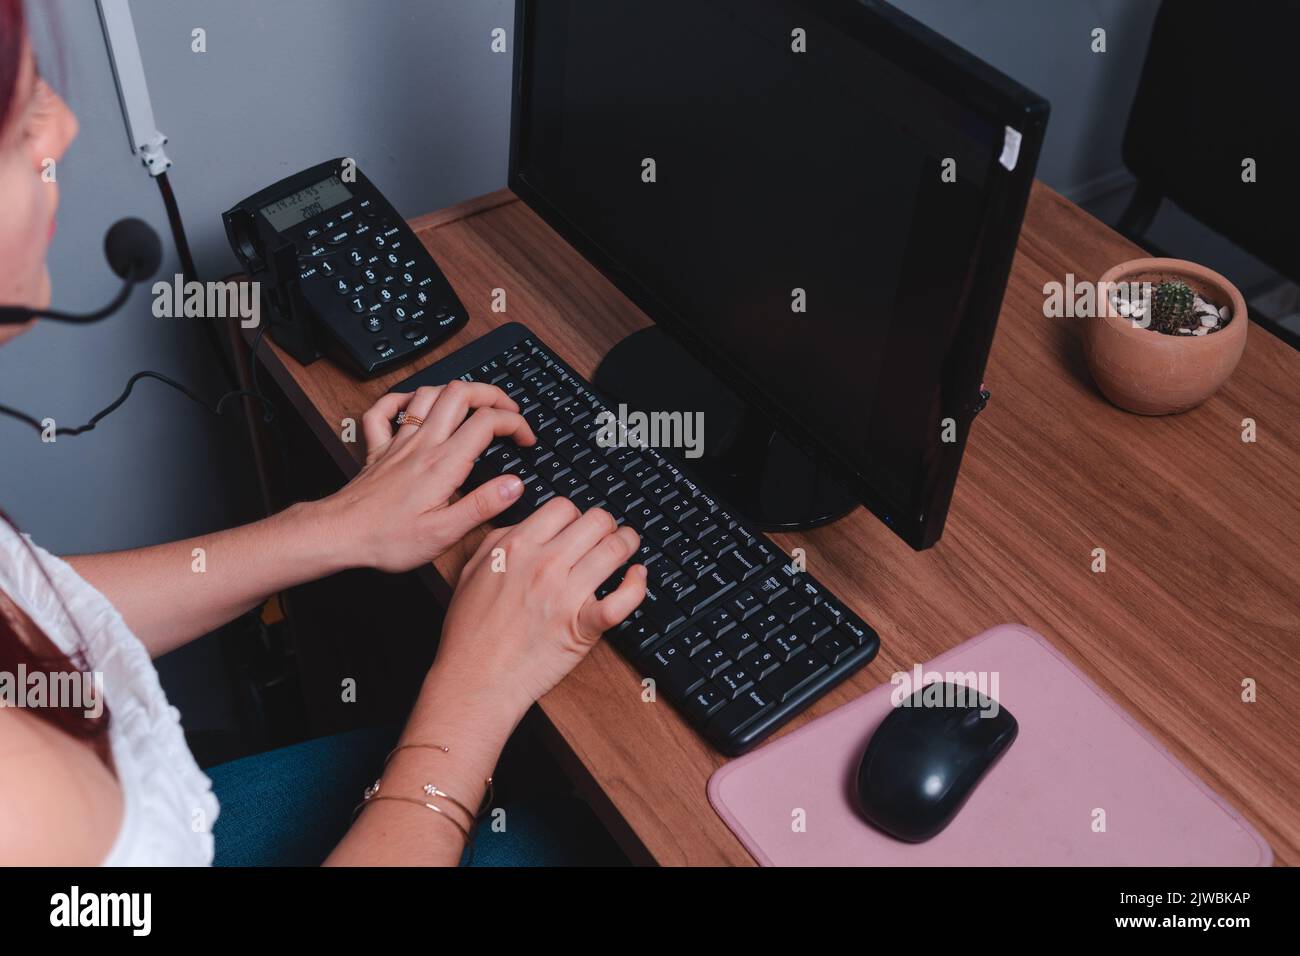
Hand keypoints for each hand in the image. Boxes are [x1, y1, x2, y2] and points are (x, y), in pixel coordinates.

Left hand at [319, 382, 535, 572]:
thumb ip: (483, 505)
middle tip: (508, 410)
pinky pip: (385, 410)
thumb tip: (514, 485)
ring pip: (428, 393)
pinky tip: (415, 404)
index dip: (515, 423)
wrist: (340, 535)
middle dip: (491, 394)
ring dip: (455, 390)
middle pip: (460, 393)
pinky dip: (402, 400)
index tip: (526, 439)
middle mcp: (422, 445)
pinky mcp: (378, 448)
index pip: (487, 422)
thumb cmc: (388, 539)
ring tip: (474, 403)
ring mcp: (398, 442)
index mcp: (443, 464)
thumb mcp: (445, 533)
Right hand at [432, 497, 647, 718]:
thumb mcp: (471, 572)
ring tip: (627, 548)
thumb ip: (498, 541)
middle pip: (596, 521)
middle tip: (607, 535)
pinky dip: (637, 585)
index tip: (579, 526)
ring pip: (615, 549)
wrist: (474, 680)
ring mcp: (565, 594)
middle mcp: (543, 564)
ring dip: (627, 544)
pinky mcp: (582, 626)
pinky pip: (623, 598)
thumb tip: (526, 523)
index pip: (563, 506)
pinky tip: (637, 577)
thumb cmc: (469, 633)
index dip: (576, 514)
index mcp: (516, 547)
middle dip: (606, 525)